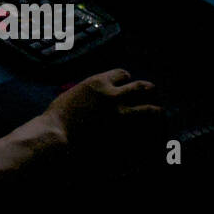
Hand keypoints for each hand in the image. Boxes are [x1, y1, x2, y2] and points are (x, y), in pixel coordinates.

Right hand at [41, 69, 160, 147]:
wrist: (54, 139)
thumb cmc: (54, 122)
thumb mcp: (68, 98)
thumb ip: (85, 95)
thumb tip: (90, 99)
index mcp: (97, 83)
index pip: (122, 74)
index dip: (126, 80)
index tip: (127, 86)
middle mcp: (114, 96)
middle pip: (142, 88)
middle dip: (148, 91)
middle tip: (152, 96)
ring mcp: (122, 117)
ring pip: (152, 109)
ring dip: (157, 112)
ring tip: (159, 115)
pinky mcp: (127, 137)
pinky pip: (149, 133)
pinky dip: (153, 134)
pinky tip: (155, 136)